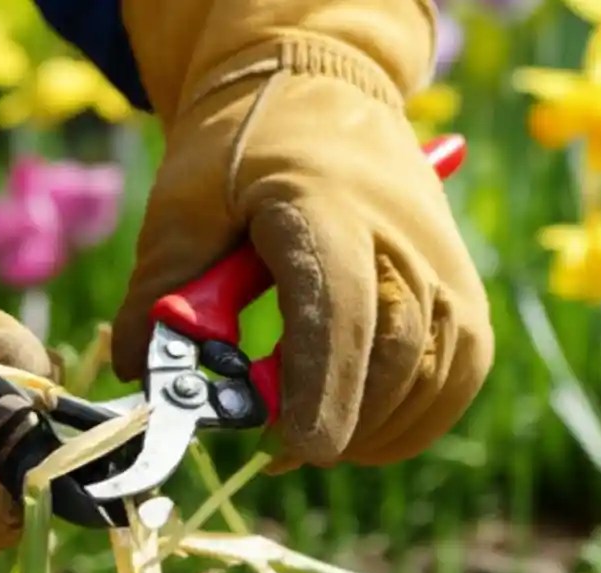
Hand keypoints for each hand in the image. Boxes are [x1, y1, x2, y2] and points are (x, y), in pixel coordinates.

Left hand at [113, 0, 493, 469]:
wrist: (322, 94)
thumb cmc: (242, 149)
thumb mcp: (183, 203)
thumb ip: (160, 290)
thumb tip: (138, 373)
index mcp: (328, 207)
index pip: (338, 308)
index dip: (320, 383)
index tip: (297, 444)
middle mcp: (405, 239)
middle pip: (390, 353)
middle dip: (334, 419)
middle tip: (273, 450)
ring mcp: (446, 267)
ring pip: (429, 377)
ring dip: (369, 429)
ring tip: (304, 439)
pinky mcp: (462, 294)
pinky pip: (453, 378)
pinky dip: (409, 421)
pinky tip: (356, 431)